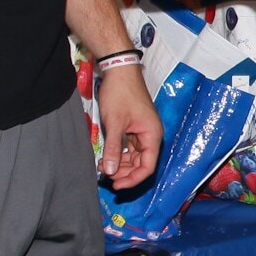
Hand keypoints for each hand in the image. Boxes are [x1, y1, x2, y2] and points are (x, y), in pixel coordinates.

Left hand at [96, 65, 162, 189]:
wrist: (119, 70)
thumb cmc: (120, 93)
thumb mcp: (115, 123)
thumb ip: (113, 149)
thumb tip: (110, 172)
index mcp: (152, 135)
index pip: (147, 167)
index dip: (132, 179)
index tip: (115, 185)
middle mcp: (151, 135)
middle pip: (141, 164)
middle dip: (124, 172)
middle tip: (105, 175)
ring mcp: (143, 131)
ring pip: (134, 157)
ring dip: (120, 164)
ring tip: (103, 165)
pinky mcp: (135, 127)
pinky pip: (130, 147)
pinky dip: (119, 153)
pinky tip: (106, 156)